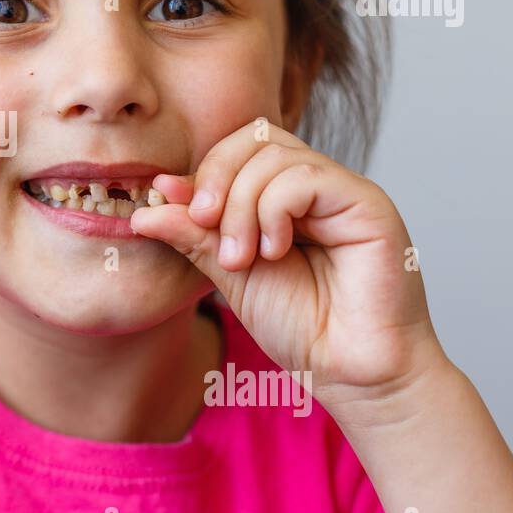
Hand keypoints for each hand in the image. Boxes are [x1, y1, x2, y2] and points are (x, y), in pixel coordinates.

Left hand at [130, 117, 446, 409]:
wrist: (351, 373)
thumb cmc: (302, 327)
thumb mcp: (230, 273)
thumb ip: (194, 236)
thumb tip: (145, 208)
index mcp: (284, 196)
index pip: (237, 150)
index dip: (199, 173)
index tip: (168, 206)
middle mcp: (316, 185)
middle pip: (255, 138)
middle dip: (215, 177)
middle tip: (203, 224)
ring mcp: (343, 191)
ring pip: (274, 156)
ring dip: (241, 206)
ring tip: (240, 257)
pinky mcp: (367, 204)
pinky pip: (305, 177)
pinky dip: (274, 210)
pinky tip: (274, 251)